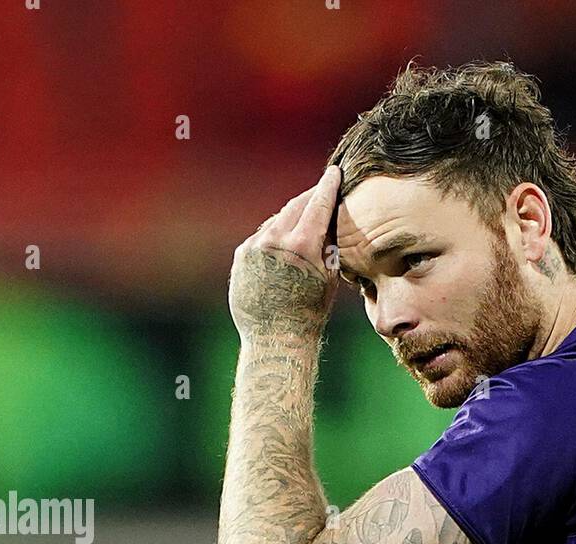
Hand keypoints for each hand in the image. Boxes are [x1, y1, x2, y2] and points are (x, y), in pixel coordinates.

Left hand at [228, 165, 341, 340]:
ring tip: (305, 220)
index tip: (334, 172)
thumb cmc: (310, 313)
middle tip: (323, 189)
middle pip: (295, 207)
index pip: (317, 204)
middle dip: (311, 197)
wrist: (275, 339)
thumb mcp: (328, 278)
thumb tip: (330, 217)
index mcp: (301, 245)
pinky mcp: (241, 255)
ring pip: (277, 220)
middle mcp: (274, 240)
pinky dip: (275, 235)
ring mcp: (254, 247)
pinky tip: (284, 245)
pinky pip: (262, 236)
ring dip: (292, 217)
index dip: (328, 186)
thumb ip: (328, 244)